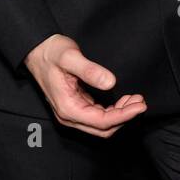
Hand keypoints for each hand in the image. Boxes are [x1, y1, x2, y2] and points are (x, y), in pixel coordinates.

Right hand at [23, 34, 146, 137]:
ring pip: (101, 125)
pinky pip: (98, 117)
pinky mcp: (76, 106)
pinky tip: (123, 100)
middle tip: (140, 102)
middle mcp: (69, 115)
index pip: (101, 121)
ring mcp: (72, 112)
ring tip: (135, 99)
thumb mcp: (70, 57)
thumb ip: (90, 70)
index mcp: (67, 107)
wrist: (38, 51)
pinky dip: (113, 112)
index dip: (123, 116)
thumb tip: (110, 83)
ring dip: (120, 115)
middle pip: (103, 129)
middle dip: (124, 117)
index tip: (140, 106)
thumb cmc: (51, 53)